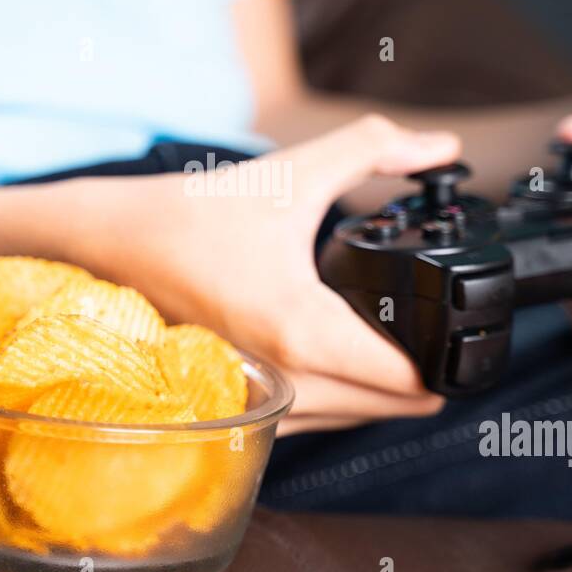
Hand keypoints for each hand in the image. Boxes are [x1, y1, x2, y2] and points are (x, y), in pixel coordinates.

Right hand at [75, 115, 458, 433]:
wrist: (115, 246)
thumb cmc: (196, 213)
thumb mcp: (293, 172)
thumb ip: (374, 148)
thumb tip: (442, 146)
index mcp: (304, 329)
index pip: (410, 382)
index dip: (448, 357)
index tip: (456, 324)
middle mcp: (284, 380)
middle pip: (393, 409)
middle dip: (424, 372)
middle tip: (430, 326)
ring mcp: (258, 402)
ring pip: (354, 421)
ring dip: (381, 390)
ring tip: (385, 337)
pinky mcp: (238, 409)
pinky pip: (314, 424)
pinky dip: (339, 399)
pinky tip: (336, 356)